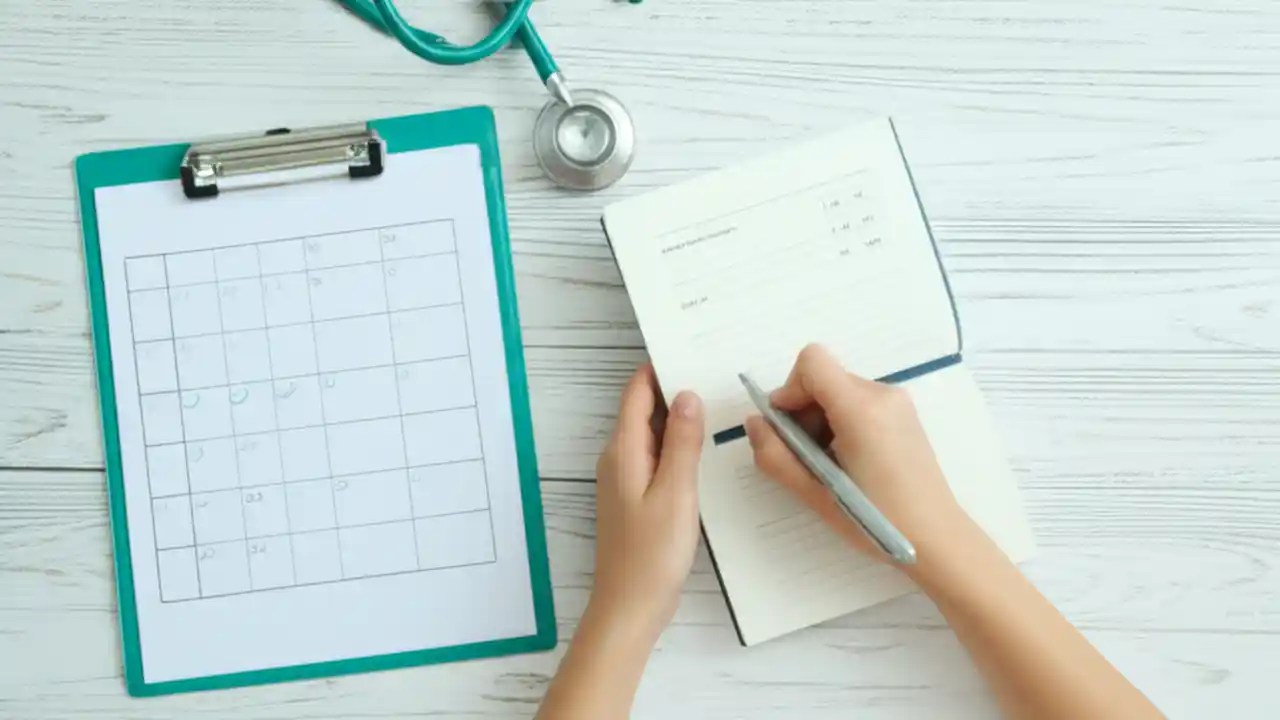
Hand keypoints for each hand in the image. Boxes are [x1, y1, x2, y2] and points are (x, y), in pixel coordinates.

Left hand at [591, 364, 704, 640]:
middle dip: (672, 389)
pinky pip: (653, 457)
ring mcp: (624, 479)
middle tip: (711, 370)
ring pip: (649, 434)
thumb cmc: (652, 554)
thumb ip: (681, 442)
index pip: (636, 393)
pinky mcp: (634, 497)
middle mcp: (618, 459)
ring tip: (713, 404)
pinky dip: (674, 446)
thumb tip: (686, 395)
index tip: (687, 348)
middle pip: (642, 409)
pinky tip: (700, 451)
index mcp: (623, 451)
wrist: (629, 606)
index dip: (658, 368)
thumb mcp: (676, 492)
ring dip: (676, 419)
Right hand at [744, 344, 969, 567]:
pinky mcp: (904, 414)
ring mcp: (897, 402)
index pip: (812, 362)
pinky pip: (858, 402)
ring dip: (821, 420)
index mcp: (861, 409)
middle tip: (806, 458)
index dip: (789, 390)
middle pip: (824, 379)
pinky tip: (849, 462)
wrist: (937, 537)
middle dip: (803, 412)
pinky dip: (842, 423)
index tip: (787, 429)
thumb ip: (775, 456)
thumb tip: (754, 422)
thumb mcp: (815, 495)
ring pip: (839, 391)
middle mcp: (882, 394)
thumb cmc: (877, 521)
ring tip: (829, 466)